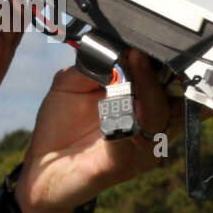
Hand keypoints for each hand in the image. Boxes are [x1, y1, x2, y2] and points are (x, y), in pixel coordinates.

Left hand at [13, 48, 196, 212]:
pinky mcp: (119, 165)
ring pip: (155, 117)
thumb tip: (115, 46)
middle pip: (171, 100)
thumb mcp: (73, 84)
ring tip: (132, 64)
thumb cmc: (60, 127)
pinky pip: (128, 138)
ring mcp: (138, 151)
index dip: (169, 66)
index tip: (152, 45)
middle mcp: (149, 131)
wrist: (41, 167)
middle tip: (141, 53)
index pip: (171, 88)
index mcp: (144, 110)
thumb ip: (93, 65)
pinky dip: (121, 117)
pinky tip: (110, 102)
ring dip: (144, 89)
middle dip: (157, 74)